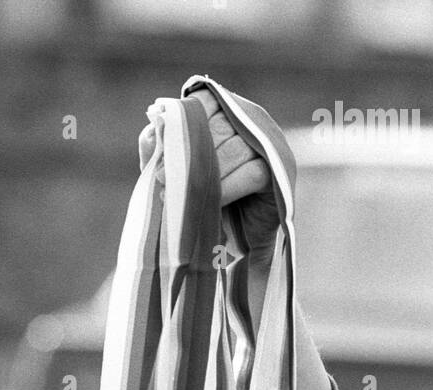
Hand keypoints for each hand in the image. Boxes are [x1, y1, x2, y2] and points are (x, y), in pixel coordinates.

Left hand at [138, 86, 280, 261]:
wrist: (228, 246)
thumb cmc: (200, 202)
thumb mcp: (172, 172)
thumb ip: (160, 146)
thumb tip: (153, 119)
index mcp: (226, 110)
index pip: (205, 100)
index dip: (182, 124)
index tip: (163, 153)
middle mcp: (251, 119)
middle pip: (220, 124)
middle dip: (189, 153)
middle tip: (163, 180)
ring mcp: (269, 143)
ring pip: (236, 148)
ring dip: (206, 174)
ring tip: (181, 196)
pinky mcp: (279, 171)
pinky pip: (252, 172)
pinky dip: (228, 188)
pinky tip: (211, 204)